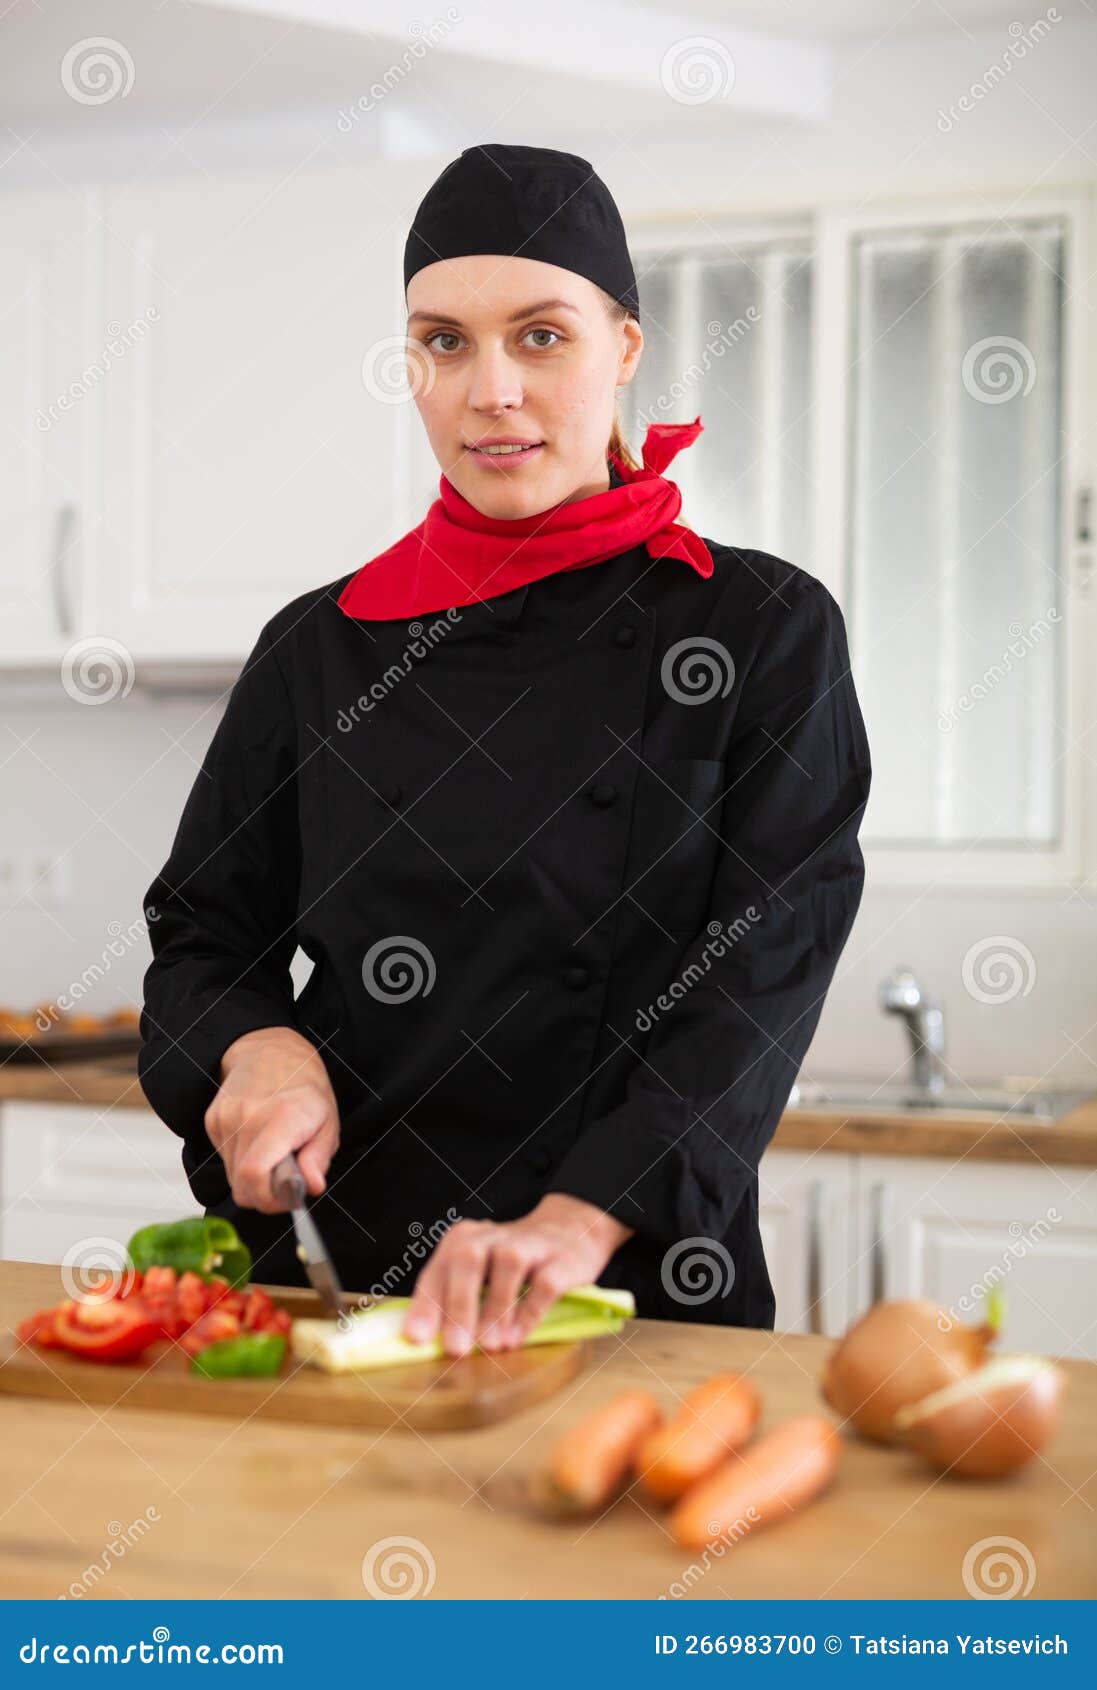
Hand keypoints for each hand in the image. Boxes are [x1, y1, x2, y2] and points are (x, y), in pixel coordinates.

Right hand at [204, 1026, 339, 1213]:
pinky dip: (241, 1160)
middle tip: (284, 1178)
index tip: (287, 1197)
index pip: (255, 1176)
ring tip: (273, 1152)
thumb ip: (319, 1158)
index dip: (268, 1200)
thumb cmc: (304, 1085)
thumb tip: (311, 1187)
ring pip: (232, 1176)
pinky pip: (225, 1158)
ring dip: (253, 1176)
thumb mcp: (328, 1120)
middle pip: (242, 1184)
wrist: (268, 1050)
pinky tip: (256, 1139)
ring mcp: (225, 1118)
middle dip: (265, 1192)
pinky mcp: (212, 1120)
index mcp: (283, 1117)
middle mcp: (249, 1117)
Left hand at [401, 1192, 633, 1357]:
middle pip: (468, 1258)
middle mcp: (492, 1236)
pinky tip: (517, 1338)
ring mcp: (530, 1244)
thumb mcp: (480, 1274)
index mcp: (464, 1239)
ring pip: (507, 1264)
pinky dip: (529, 1312)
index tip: (417, 1338)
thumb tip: (427, 1344)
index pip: (438, 1268)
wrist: (570, 1232)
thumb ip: (454, 1300)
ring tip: (491, 1346)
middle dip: (458, 1305)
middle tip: (456, 1348)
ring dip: (495, 1308)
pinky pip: (544, 1283)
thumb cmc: (511, 1266)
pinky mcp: (562, 1259)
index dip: (426, 1303)